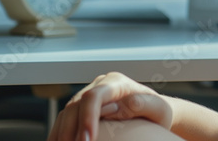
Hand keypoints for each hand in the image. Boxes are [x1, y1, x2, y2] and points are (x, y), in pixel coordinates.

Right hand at [48, 72, 173, 140]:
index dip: (87, 117)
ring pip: (65, 113)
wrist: (153, 113)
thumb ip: (143, 104)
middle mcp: (99, 85)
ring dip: (62, 134)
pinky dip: (59, 134)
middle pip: (75, 106)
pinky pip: (64, 120)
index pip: (94, 96)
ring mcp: (88, 95)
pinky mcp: (81, 108)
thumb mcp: (158, 108)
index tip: (88, 139)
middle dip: (72, 131)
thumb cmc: (157, 111)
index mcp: (117, 82)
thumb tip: (126, 103)